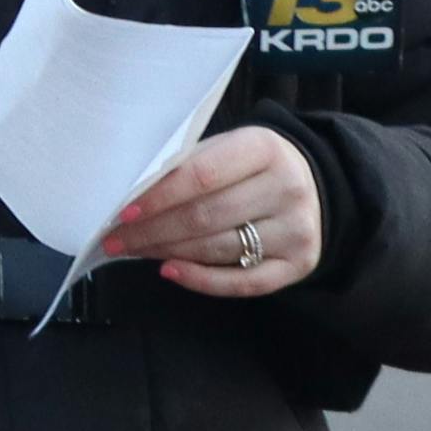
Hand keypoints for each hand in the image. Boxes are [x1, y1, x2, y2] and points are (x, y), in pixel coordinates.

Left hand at [108, 124, 324, 298]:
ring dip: (168, 252)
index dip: (158, 197)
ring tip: (135, 251)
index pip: (202, 176)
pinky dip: (201, 280)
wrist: (315, 184)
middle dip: (153, 231)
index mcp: (265, 148)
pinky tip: (170, 270)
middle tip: (115, 240)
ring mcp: (297, 228)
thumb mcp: (227, 149)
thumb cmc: (251, 166)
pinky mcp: (300, 262)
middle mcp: (288, 187)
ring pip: (218, 249)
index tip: (123, 213)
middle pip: (205, 217)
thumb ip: (188, 168)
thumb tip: (132, 200)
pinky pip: (243, 281)